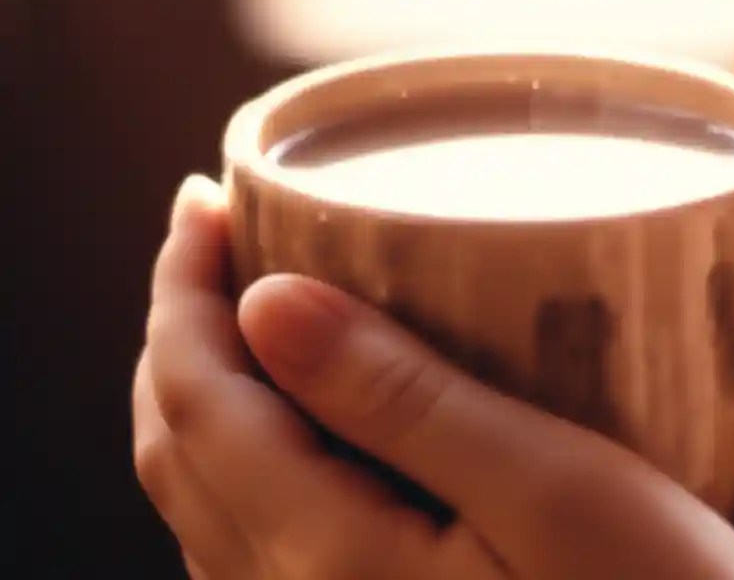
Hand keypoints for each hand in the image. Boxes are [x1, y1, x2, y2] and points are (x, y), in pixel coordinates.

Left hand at [134, 176, 733, 578]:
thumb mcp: (550, 488)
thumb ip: (403, 400)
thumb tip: (269, 301)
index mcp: (328, 556)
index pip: (197, 396)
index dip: (185, 287)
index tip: (209, 194)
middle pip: (178, 443)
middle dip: (179, 326)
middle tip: (216, 231)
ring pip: (205, 496)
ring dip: (204, 388)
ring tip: (243, 305)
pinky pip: (249, 537)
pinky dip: (243, 452)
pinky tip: (299, 419)